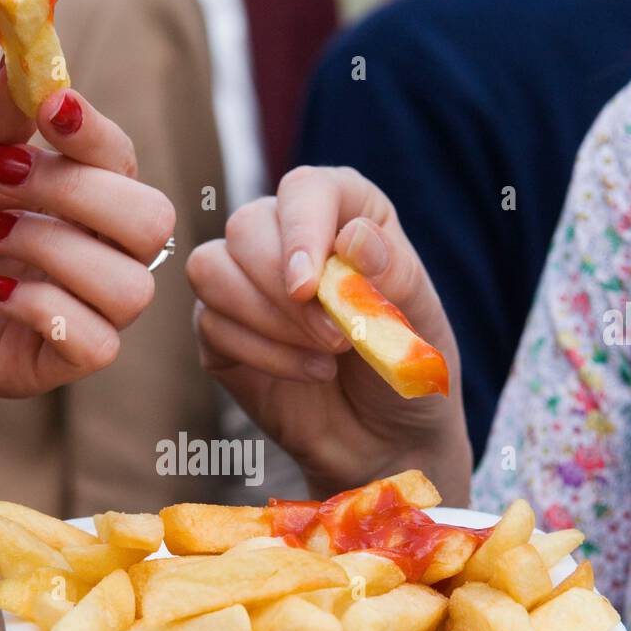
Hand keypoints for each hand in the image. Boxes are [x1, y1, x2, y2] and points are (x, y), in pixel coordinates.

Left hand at [0, 69, 173, 401]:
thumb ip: (0, 117)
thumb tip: (27, 50)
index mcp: (85, 196)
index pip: (127, 161)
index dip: (95, 135)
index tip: (49, 109)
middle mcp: (99, 252)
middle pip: (153, 223)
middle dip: (77, 194)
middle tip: (3, 180)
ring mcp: (85, 309)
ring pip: (130, 286)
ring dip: (53, 250)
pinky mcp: (59, 360)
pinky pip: (98, 343)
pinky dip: (45, 308)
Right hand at [187, 166, 470, 501]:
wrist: (388, 441)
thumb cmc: (408, 372)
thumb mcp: (420, 323)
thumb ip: (394, 275)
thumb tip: (352, 237)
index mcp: (342, 211)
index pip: (304, 190)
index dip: (301, 229)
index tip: (308, 285)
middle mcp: (287, 236)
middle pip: (247, 228)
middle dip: (283, 291)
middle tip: (338, 338)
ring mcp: (246, 284)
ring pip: (210, 269)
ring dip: (266, 320)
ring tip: (326, 355)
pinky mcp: (220, 332)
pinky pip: (210, 323)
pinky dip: (261, 354)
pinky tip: (308, 374)